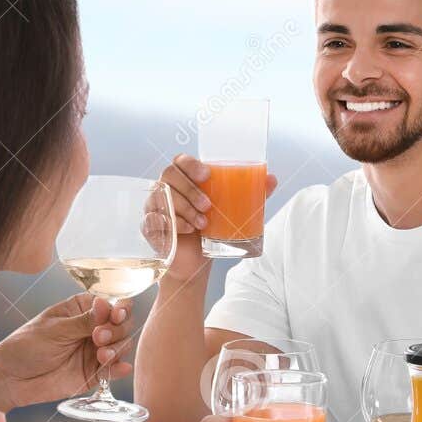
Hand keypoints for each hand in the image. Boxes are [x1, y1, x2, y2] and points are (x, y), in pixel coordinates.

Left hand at [0, 294, 132, 411]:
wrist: (11, 378)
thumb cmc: (26, 346)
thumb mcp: (56, 329)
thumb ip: (85, 321)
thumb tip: (107, 304)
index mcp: (83, 310)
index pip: (112, 304)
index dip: (120, 308)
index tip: (115, 315)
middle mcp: (93, 328)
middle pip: (122, 325)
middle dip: (116, 330)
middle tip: (98, 337)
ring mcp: (95, 351)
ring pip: (121, 346)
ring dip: (117, 349)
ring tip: (102, 355)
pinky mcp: (94, 373)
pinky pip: (113, 370)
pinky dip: (119, 369)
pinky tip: (119, 368)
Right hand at [159, 153, 276, 281]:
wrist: (196, 260)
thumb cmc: (211, 228)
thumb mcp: (231, 210)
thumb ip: (250, 194)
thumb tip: (272, 178)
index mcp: (184, 179)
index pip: (180, 161)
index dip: (190, 164)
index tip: (207, 175)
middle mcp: (166, 189)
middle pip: (169, 176)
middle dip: (189, 190)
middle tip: (208, 206)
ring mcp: (155, 206)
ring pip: (162, 197)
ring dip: (184, 209)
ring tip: (203, 223)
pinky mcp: (150, 227)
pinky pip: (152, 219)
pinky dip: (171, 224)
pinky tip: (186, 231)